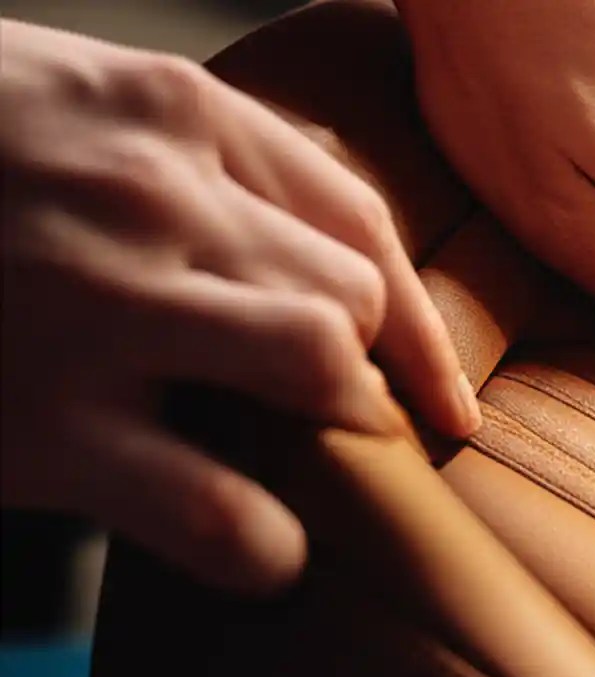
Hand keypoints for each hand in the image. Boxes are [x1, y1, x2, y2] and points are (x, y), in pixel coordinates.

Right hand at [0, 21, 478, 592]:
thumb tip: (306, 251)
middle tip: (341, 424)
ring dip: (335, 430)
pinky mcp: (43, 425)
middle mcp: (154, 199)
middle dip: (368, 374)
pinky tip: (255, 548)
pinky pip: (226, 510)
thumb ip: (192, 157)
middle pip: (354, 297)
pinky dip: (263, 547)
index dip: (420, 320)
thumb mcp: (74, 102)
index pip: (361, 218)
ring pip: (320, 368)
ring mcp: (100, 309)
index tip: (445, 390)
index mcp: (171, 114)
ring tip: (299, 462)